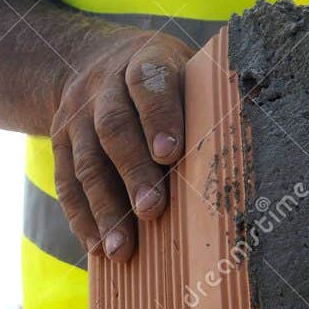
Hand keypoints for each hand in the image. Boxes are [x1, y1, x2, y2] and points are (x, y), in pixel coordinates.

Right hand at [50, 29, 192, 261]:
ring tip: (121, 247)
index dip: (159, 118)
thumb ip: (203, 99)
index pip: (147, 84)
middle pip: (113, 128)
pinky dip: (81, 217)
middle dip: (132, 171)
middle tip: (151, 210)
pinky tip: (96, 246)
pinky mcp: (58, 143)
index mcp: (143, 61)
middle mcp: (103, 87)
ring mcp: (76, 117)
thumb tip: (249, 140)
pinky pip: (66, 183)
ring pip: (86, 163)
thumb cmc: (160, 80)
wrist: (90, 61)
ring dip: (104, 208)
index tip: (171, 154)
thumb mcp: (184, 69)